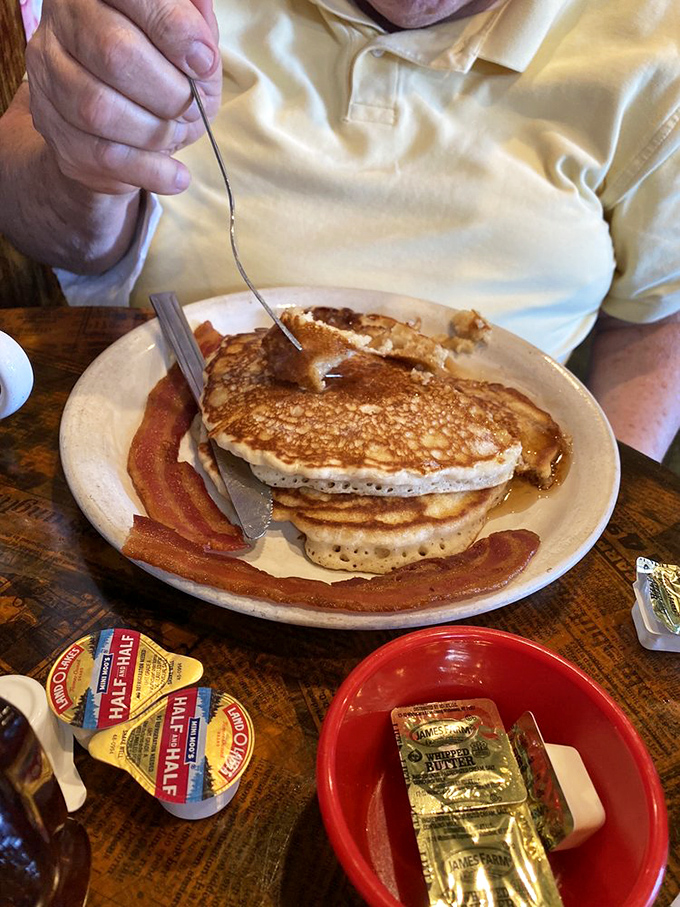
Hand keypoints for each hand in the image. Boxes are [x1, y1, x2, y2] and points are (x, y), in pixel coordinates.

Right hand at [25, 0, 220, 195]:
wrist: (117, 130)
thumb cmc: (157, 74)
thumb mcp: (184, 45)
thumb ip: (193, 24)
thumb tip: (201, 21)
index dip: (174, 30)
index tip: (204, 62)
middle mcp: (60, 25)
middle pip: (114, 53)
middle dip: (169, 90)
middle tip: (192, 108)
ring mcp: (49, 77)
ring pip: (100, 108)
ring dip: (156, 131)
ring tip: (178, 134)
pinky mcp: (53, 129)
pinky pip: (102, 155)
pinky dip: (151, 170)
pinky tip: (176, 175)